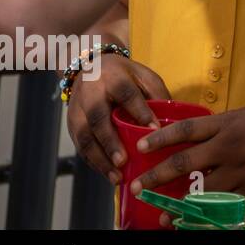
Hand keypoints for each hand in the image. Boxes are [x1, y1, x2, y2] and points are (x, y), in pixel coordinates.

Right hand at [67, 53, 170, 185]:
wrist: (89, 67)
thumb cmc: (124, 75)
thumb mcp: (144, 76)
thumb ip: (157, 94)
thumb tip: (174, 121)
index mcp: (113, 78)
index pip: (127, 94)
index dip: (140, 112)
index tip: (154, 130)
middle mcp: (91, 94)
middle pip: (98, 118)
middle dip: (110, 142)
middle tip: (123, 162)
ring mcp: (77, 110)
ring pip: (84, 137)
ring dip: (100, 159)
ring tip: (116, 177)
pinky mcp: (71, 125)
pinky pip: (81, 147)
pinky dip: (94, 162)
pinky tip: (108, 174)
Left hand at [127, 100, 244, 209]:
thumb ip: (220, 127)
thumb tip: (192, 138)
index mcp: (227, 124)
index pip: (184, 130)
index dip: (159, 139)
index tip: (140, 148)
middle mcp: (230, 146)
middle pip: (184, 163)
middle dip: (157, 177)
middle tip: (137, 187)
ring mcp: (243, 169)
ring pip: (202, 192)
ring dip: (178, 206)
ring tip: (162, 215)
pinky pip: (226, 207)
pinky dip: (209, 216)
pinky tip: (196, 223)